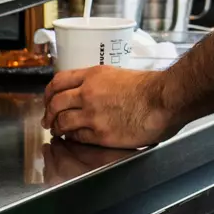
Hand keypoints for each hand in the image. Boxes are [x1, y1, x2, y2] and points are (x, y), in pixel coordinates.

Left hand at [42, 65, 182, 146]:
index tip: (49, 99)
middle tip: (48, 120)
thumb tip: (97, 92)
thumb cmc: (153, 87)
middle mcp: (88, 93)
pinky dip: (71, 138)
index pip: (59, 81)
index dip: (49, 93)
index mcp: (94, 75)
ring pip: (62, 121)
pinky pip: (77, 137)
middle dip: (48, 113)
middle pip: (55, 103)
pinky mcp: (100, 134)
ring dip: (57, 128)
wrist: (165, 99)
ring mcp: (92, 114)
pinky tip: (73, 138)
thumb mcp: (121, 75)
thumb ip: (103, 83)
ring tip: (58, 131)